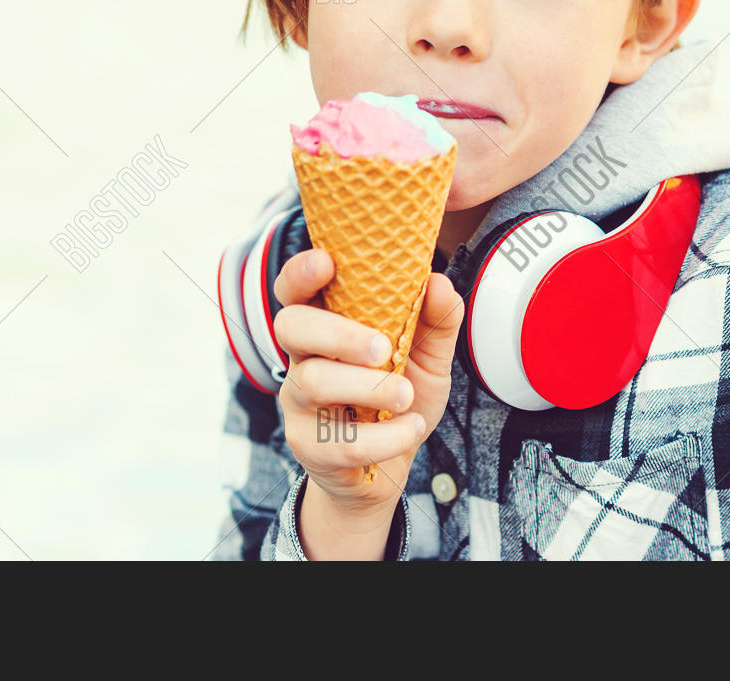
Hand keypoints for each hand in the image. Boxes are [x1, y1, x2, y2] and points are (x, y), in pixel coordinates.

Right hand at [273, 247, 464, 519]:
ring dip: (368, 387)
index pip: (295, 290)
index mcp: (326, 325)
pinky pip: (342, 440)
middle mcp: (303, 357)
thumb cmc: (399, 399)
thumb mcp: (427, 357)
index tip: (327, 262)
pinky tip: (411, 427)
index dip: (301, 272)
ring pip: (313, 382)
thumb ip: (435, 320)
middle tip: (382, 348)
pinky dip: (387, 435)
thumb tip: (439, 282)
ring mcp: (299, 401)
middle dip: (337, 332)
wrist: (391, 467)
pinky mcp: (309, 445)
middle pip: (290, 326)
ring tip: (406, 395)